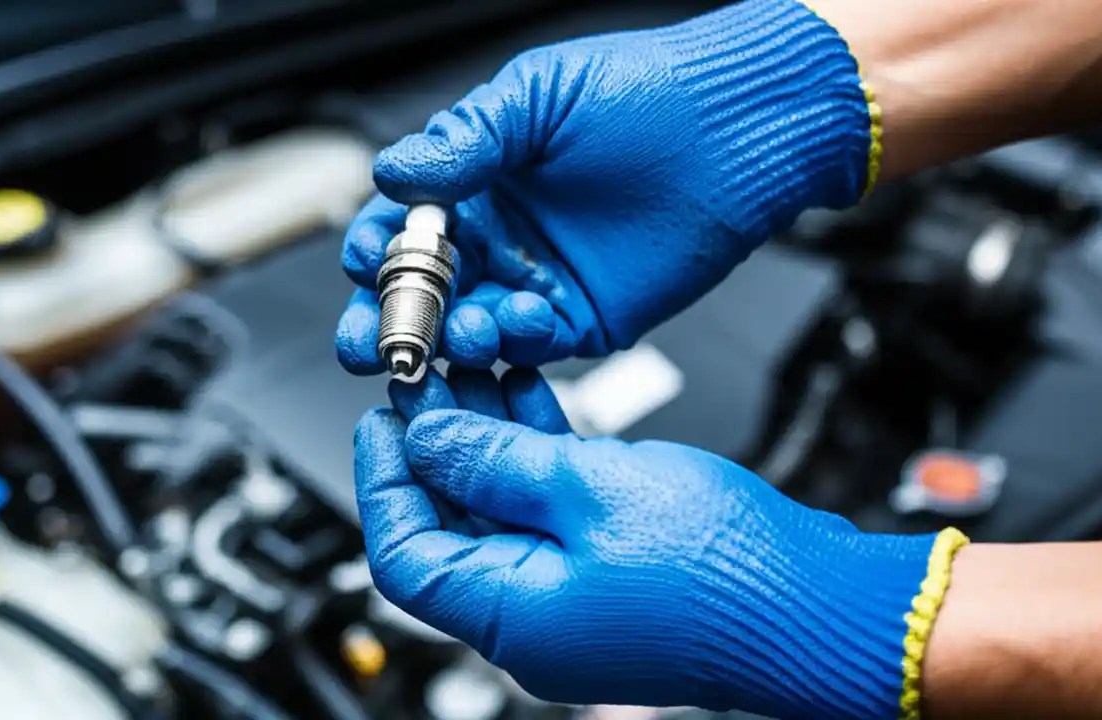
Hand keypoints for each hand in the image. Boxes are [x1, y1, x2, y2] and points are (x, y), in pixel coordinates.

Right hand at [338, 0, 875, 373]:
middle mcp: (498, 239)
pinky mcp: (581, 319)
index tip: (367, 259)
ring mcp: (537, 281)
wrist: (734, 129)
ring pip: (469, 329)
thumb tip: (390, 174)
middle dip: (389, 320)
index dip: (375, 248)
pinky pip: (532, 345)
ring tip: (459, 330)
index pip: (400, 227)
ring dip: (451, 338)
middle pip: (421, 294)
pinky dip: (518, 341)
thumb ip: (462, 142)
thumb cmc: (644, 95)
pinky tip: (523, 318)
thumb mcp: (535, 98)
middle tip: (374, 341)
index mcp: (473, 182)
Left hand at [355, 404, 941, 719]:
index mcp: (511, 617)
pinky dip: (537, 450)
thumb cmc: (724, 572)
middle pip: (452, 524)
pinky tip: (532, 393)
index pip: (403, 556)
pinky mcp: (616, 562)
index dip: (383, 482)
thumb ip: (494, 462)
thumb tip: (428, 439)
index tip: (382, 419)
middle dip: (436, 445)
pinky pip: (555, 504)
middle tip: (428, 377)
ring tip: (474, 366)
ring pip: (505, 505)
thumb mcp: (587, 491)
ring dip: (487, 438)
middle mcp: (536, 613)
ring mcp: (577, 589)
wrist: (821, 601)